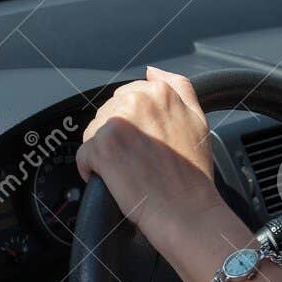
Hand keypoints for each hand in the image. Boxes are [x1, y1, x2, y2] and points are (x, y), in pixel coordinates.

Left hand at [77, 67, 228, 253]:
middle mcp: (137, 101)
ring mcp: (117, 122)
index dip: (133, 125)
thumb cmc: (193, 173)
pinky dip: (92, 171)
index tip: (144, 145)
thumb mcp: (198, 119)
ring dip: (104, 153)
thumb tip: (151, 70)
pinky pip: (83, 156)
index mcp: (160, 92)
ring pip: (94, 133)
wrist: (186, 210)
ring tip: (128, 171)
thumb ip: (179, 87)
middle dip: (117, 138)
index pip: (128, 98)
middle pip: (108, 114)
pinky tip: (114, 181)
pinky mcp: (101, 147)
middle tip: (137, 162)